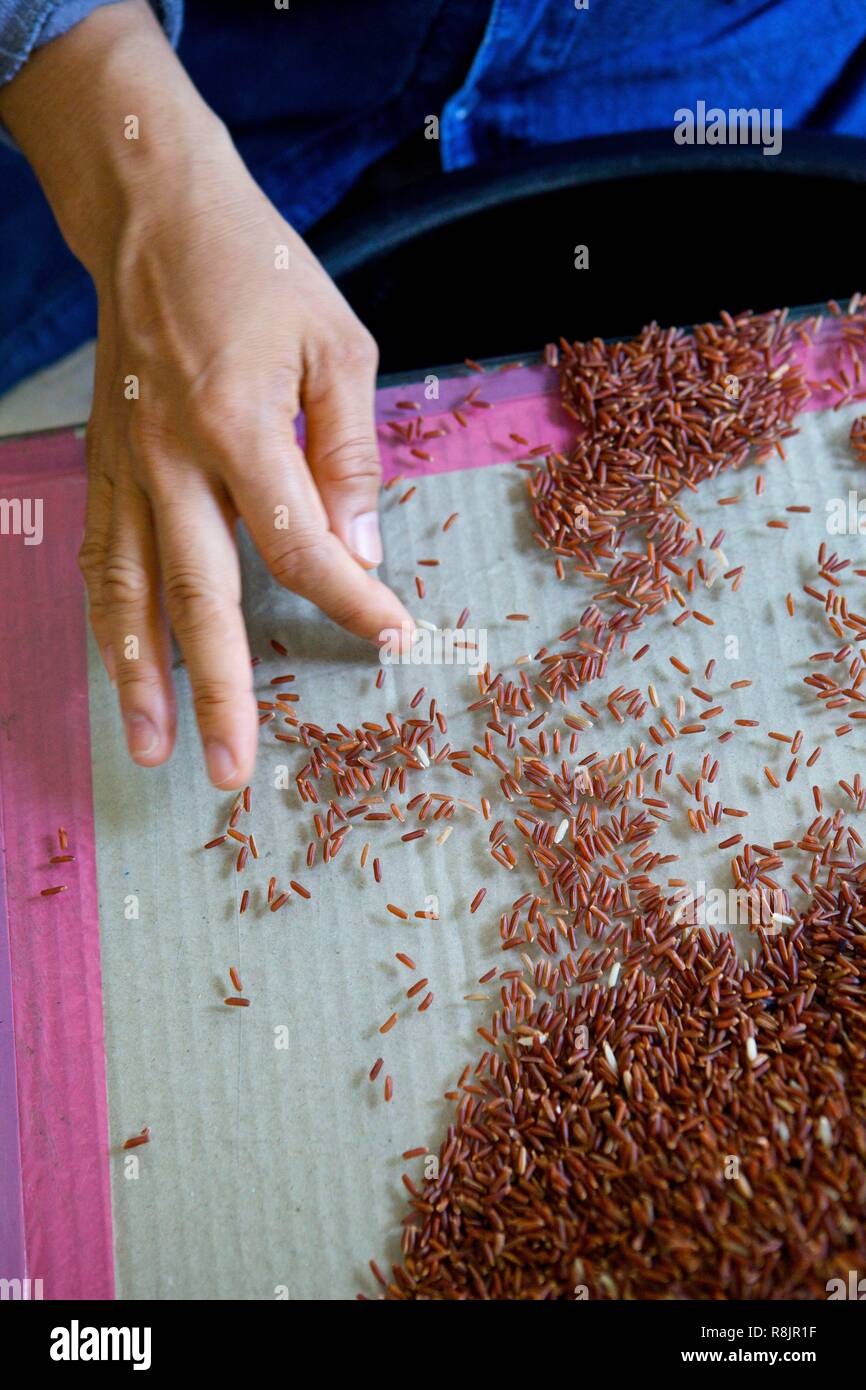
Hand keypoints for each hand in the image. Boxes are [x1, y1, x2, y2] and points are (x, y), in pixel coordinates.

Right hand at [0, 0, 412, 788]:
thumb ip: (350, 452)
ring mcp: (126, 466)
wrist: (152, 212)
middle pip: (198, 597)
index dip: (350, 599)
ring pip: (128, 592)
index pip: (299, 545)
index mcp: (240, 425)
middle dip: (219, 690)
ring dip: (140, 678)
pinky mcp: (104, 463)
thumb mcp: (337, 343)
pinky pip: (102, 558)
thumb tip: (360, 548)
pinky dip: (112, 621)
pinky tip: (124, 666)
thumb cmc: (256, 268)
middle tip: (231, 770)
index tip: (392, 637)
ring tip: (155, 749)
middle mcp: (172, 459)